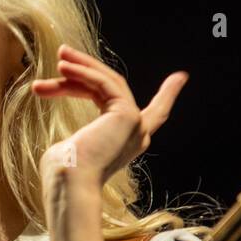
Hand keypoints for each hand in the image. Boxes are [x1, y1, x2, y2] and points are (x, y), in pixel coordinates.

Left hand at [31, 43, 187, 197]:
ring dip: (82, 66)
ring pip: (108, 82)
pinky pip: (104, 83)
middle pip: (113, 90)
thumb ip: (79, 135)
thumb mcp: (73, 147)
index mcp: (127, 144)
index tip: (181, 78)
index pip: (154, 115)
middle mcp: (137, 134)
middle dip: (87, 71)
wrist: (71, 185)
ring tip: (59, 56)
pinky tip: (63, 66)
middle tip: (63, 56)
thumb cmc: (63, 175)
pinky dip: (84, 71)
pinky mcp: (127, 114)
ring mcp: (135, 123)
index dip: (167, 95)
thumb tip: (71, 136)